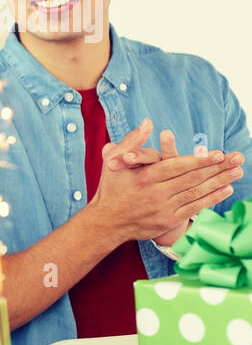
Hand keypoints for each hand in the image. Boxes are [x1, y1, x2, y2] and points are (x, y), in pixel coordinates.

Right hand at [88, 122, 241, 243]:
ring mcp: (163, 208)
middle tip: (237, 158)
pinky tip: (226, 189)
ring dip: (220, 182)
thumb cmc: (111, 189)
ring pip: (196, 192)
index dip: (199, 160)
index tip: (218, 153)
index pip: (176, 167)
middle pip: (191, 179)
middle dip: (217, 168)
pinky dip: (211, 198)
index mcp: (143, 178)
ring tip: (237, 171)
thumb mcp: (113, 162)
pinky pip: (194, 208)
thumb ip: (132, 141)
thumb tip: (147, 122)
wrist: (106, 222)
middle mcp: (155, 193)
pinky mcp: (168, 220)